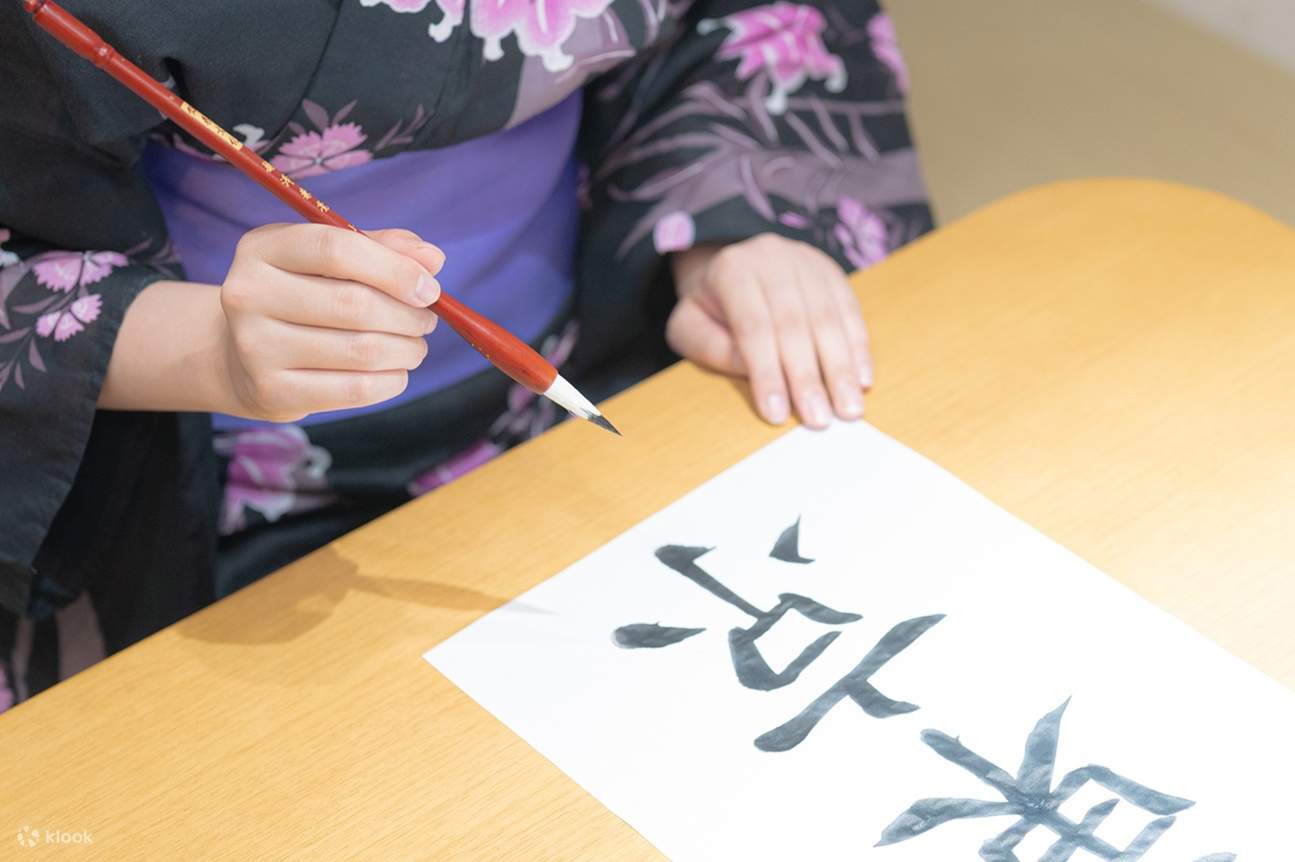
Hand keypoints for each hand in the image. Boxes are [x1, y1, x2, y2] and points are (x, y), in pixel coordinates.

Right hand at [218, 225, 444, 421]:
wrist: (242, 358)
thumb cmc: (302, 297)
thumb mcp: (330, 261)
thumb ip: (381, 249)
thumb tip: (432, 259)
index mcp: (262, 248)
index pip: (335, 249)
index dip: (393, 269)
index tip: (429, 288)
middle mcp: (249, 294)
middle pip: (354, 304)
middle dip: (408, 315)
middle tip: (427, 321)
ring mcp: (255, 346)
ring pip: (361, 349)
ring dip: (407, 349)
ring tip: (415, 346)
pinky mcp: (272, 390)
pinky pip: (356, 389)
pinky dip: (392, 380)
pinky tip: (396, 371)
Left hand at [667, 233, 871, 428]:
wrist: (734, 265)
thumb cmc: (710, 307)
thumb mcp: (689, 326)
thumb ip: (712, 348)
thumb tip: (752, 369)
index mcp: (732, 271)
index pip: (753, 327)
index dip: (767, 373)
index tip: (777, 413)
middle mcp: (773, 259)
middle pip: (794, 324)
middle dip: (808, 377)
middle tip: (820, 419)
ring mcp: (807, 263)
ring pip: (828, 318)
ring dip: (841, 369)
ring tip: (848, 409)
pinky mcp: (833, 272)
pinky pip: (850, 311)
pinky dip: (858, 348)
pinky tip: (862, 380)